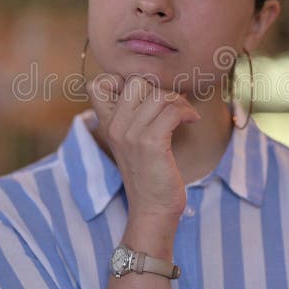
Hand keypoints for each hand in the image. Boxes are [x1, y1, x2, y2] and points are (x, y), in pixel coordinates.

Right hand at [86, 74, 200, 220]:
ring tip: (185, 115)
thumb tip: (160, 85)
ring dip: (178, 101)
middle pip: (135, 81)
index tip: (146, 94)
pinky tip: (191, 121)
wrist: (153, 209)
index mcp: (107, 124)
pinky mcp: (150, 143)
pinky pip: (172, 111)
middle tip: (173, 104)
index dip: (123, 79)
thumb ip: (135, 114)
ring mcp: (131, 135)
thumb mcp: (133, 141)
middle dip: (160, 87)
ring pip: (158, 94)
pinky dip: (187, 112)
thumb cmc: (150, 173)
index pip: (98, 84)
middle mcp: (115, 126)